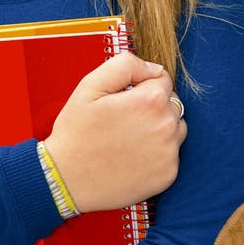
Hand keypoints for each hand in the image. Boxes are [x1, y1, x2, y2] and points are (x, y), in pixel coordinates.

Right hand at [43, 52, 186, 212]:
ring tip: (128, 136)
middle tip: (123, 118)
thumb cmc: (76, 133)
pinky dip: (157, 152)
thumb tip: (153, 68)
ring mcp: (169, 153)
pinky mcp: (168, 174)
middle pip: (171, 102)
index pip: (163, 78)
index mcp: (150, 100)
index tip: (124, 97)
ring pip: (175, 128)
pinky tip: (132, 155)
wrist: (68, 179)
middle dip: (152, 105)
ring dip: (158, 127)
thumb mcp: (90, 86)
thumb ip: (125, 65)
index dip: (141, 84)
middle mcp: (166, 126)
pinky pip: (171, 153)